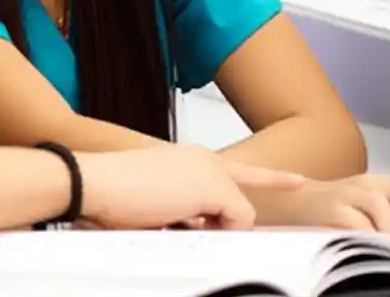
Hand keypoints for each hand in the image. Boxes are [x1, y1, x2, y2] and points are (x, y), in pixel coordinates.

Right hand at [77, 144, 303, 230]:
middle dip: (217, 223)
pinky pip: (236, 222)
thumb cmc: (110, 192)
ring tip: (164, 216)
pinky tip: (177, 218)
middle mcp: (204, 159)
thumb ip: (184, 208)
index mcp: (188, 158)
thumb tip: (198, 225)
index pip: (237, 171)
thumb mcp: (155, 202)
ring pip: (236, 215)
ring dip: (209, 228)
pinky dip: (215, 231)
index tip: (297, 180)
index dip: (271, 178)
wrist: (91, 181)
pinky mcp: (214, 186)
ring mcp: (211, 170)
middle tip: (176, 222)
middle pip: (235, 203)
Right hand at [250, 174, 389, 237]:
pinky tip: (367, 243)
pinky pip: (357, 222)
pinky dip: (368, 235)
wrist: (287, 205)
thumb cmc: (334, 212)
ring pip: (383, 206)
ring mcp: (347, 193)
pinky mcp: (329, 208)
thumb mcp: (378, 211)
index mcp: (383, 185)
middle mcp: (367, 184)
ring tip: (385, 245)